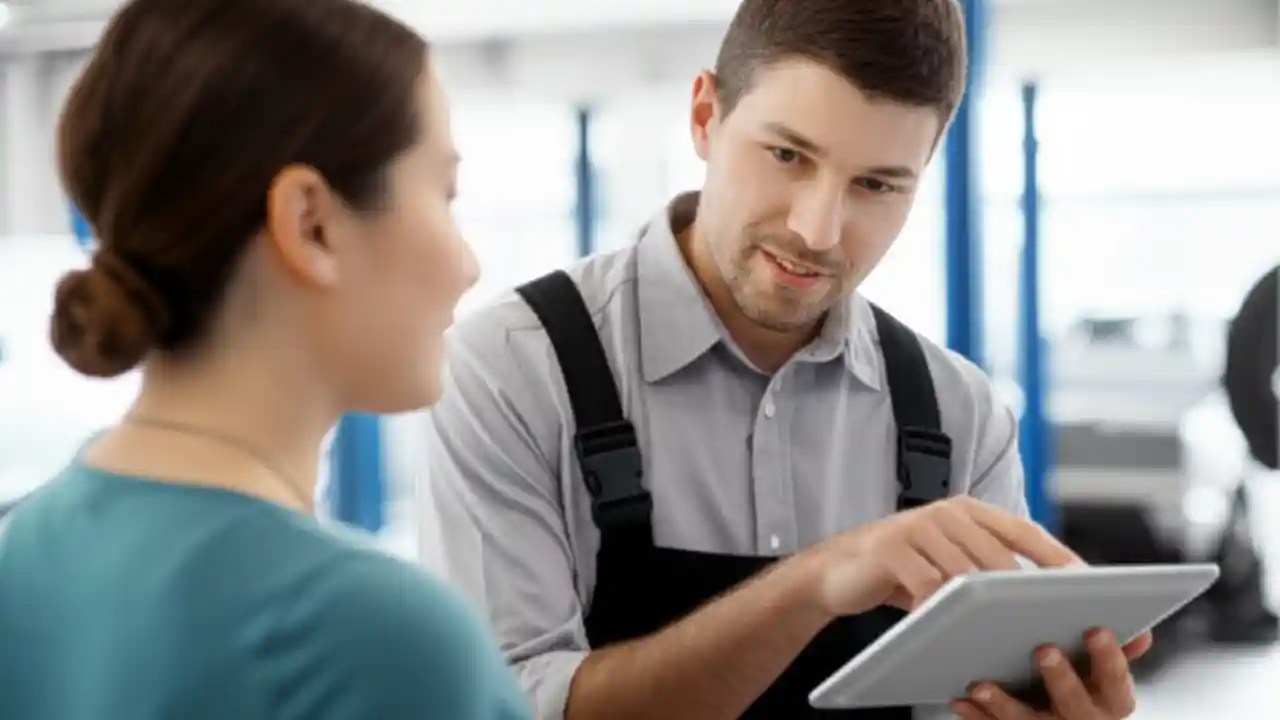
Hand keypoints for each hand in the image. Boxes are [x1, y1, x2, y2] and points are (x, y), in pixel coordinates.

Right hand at [800, 496, 1082, 617]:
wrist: (836, 570)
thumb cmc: (902, 572)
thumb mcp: (947, 563)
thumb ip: (983, 568)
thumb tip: (1041, 599)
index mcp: (967, 510)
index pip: (1024, 531)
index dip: (1057, 556)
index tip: (1088, 583)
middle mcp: (946, 512)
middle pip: (1000, 555)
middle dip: (1027, 590)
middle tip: (1049, 618)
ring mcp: (916, 526)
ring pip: (966, 571)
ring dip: (987, 605)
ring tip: (1007, 629)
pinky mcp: (889, 547)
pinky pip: (927, 584)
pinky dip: (942, 608)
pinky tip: (952, 627)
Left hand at [951, 628, 1152, 719]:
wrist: (1064, 719)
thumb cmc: (1083, 681)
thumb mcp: (1103, 671)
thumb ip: (1116, 650)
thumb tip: (1141, 632)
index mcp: (1112, 701)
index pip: (1117, 682)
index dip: (1108, 657)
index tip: (1095, 629)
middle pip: (1075, 705)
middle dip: (1060, 677)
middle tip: (1044, 649)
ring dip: (1003, 704)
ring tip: (981, 685)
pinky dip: (977, 716)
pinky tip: (960, 700)